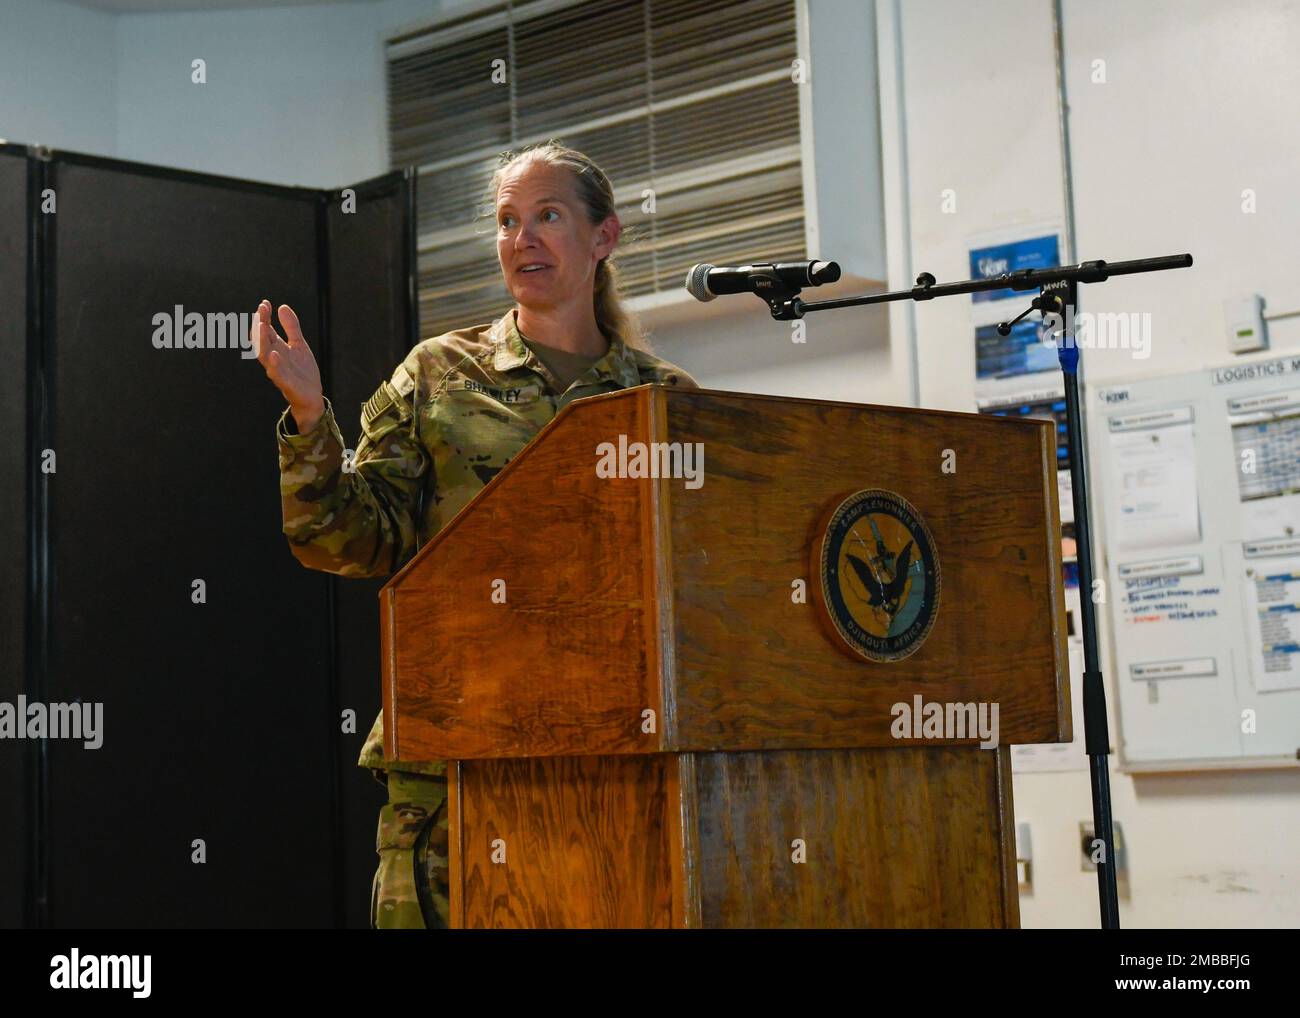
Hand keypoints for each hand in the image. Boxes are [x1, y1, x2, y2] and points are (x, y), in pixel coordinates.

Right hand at [252, 300, 323, 430]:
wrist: (311, 395)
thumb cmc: (302, 370)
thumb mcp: (299, 345)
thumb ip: (292, 327)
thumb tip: (282, 306)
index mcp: (276, 347)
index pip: (266, 330)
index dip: (264, 317)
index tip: (265, 303)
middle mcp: (273, 358)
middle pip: (262, 339)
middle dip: (260, 324)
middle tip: (260, 310)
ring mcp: (278, 370)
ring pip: (264, 355)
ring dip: (261, 341)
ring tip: (261, 325)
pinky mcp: (285, 383)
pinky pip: (276, 374)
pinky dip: (274, 364)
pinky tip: (274, 353)